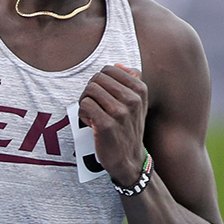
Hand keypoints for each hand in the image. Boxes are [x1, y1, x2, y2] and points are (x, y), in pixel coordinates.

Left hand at [79, 64, 147, 186]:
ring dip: (85, 102)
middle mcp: (132, 99)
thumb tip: (118, 64)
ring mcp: (120, 112)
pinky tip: (91, 123)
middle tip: (93, 106)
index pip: (109, 69)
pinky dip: (83, 114)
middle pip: (97, 79)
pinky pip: (85, 105)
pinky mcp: (106, 125)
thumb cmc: (129, 128)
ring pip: (89, 91)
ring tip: (92, 114)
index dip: (100, 81)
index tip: (103, 96)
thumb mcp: (138, 103)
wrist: (129, 159)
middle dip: (90, 91)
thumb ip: (131, 81)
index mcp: (140, 89)